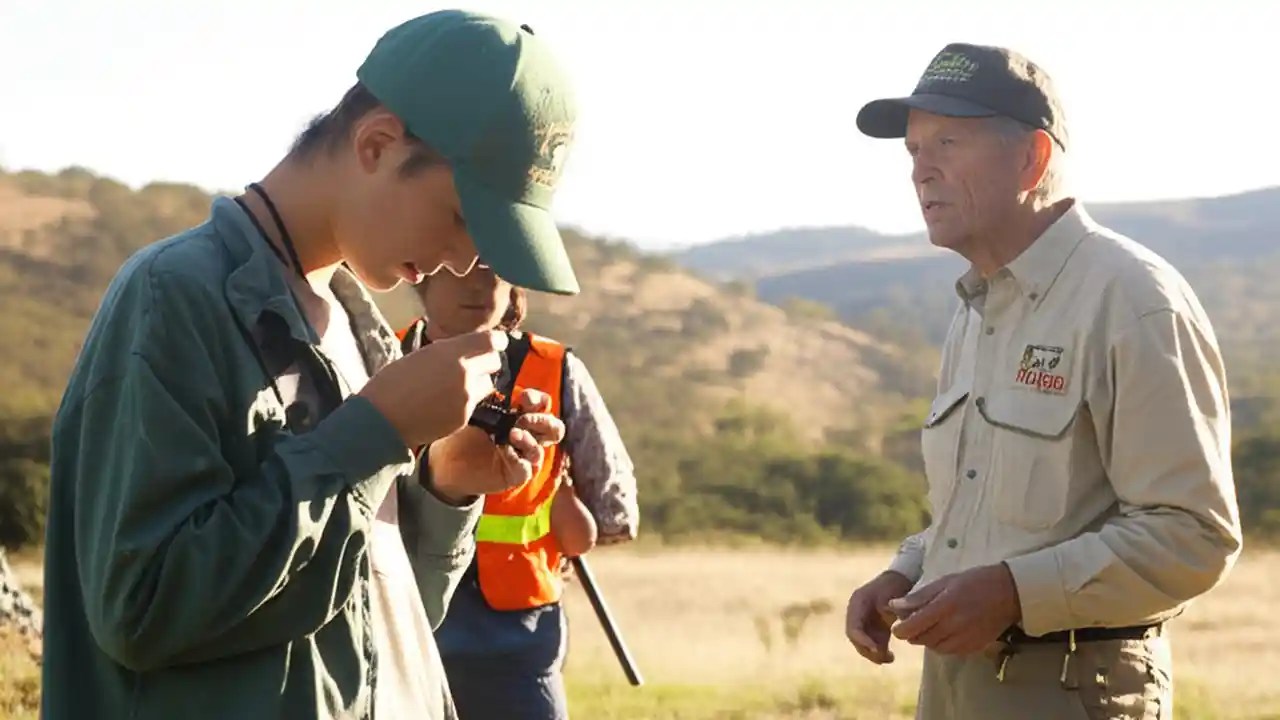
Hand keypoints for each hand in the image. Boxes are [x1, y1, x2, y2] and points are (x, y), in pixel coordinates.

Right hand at [360, 331, 506, 447]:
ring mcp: (466, 397)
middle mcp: (464, 372)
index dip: (495, 342)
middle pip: (494, 362)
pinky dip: (464, 403)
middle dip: (486, 364)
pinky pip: (473, 404)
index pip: (491, 341)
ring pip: (487, 385)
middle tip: (473, 367)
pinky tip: (443, 404)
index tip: (496, 343)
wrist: (381, 419)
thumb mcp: (420, 356)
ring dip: (477, 384)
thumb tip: (464, 350)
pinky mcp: (464, 417)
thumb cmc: (391, 383)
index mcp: (451, 352)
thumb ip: (447, 352)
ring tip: (453, 388)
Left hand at [427, 388, 565, 502]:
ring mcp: (523, 458)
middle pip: (554, 429)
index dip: (539, 400)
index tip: (524, 398)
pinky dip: (517, 459)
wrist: (446, 461)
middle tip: (523, 418)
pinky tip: (503, 450)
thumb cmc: (464, 433)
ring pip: (541, 451)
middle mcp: (528, 437)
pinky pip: (526, 469)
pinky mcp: (515, 475)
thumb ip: (496, 402)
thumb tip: (505, 389)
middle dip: (542, 421)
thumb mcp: (478, 412)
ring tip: (512, 434)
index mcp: (522, 417)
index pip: (544, 405)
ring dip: (528, 440)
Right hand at [845, 570, 914, 664]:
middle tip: (884, 657)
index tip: (876, 649)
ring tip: (890, 658)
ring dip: (874, 653)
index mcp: (858, 603)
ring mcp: (865, 620)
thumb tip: (890, 631)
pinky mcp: (874, 626)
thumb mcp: (893, 596)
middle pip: (856, 638)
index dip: (862, 641)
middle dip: (868, 650)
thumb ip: (888, 613)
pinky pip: (873, 643)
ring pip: (863, 643)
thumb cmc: (898, 585)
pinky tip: (891, 657)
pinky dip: (880, 651)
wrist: (905, 577)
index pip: (853, 627)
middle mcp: (857, 613)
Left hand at [888, 562, 1021, 655]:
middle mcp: (954, 625)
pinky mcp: (974, 647)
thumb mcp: (944, 582)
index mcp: (944, 606)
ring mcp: (965, 638)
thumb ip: (919, 596)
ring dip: (926, 639)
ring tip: (929, 625)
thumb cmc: (974, 582)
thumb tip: (894, 606)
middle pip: (921, 639)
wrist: (1009, 593)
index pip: (913, 626)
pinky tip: (944, 632)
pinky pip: (949, 651)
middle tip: (913, 622)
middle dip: (912, 633)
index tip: (897, 625)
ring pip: (934, 647)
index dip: (900, 629)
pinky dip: (941, 644)